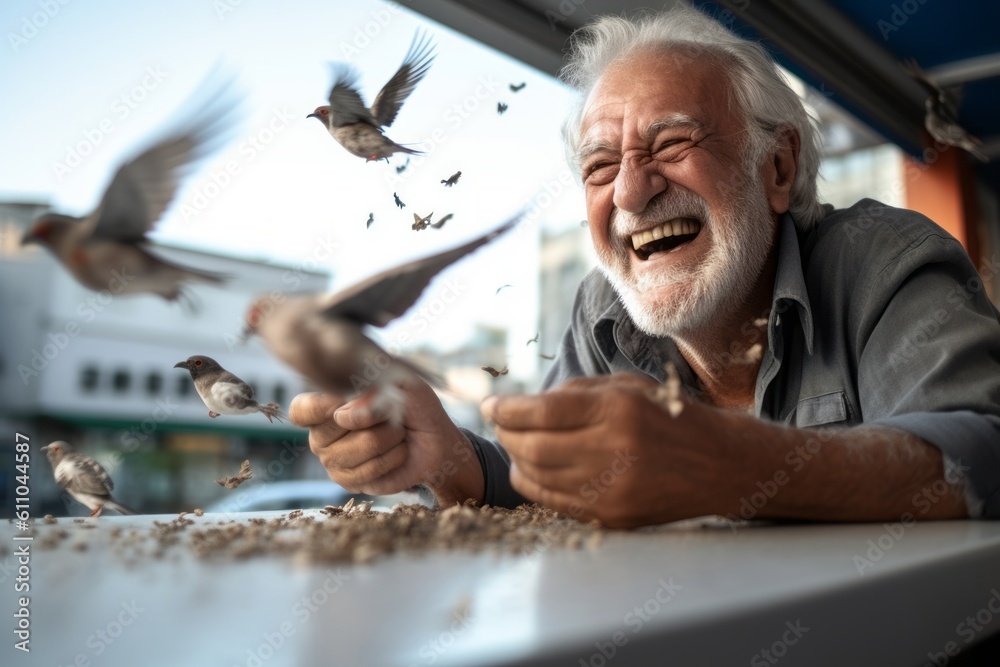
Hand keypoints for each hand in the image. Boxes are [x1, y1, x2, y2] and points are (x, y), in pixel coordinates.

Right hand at [289, 380, 483, 505]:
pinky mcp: (349, 482)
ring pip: (363, 446)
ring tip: (398, 433)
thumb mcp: (401, 383)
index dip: (322, 406)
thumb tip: (343, 417)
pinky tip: (399, 452)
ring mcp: (332, 461)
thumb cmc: (412, 405)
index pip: (301, 410)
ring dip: (393, 437)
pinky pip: (371, 470)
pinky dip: (395, 457)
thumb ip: (372, 390)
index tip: (345, 402)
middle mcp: (321, 435)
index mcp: (324, 406)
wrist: (434, 440)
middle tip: (392, 414)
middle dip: (379, 415)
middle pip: (341, 424)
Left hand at [481, 374, 746, 527]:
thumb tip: (523, 405)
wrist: (720, 465)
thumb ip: (575, 391)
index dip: (506, 409)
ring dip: (516, 459)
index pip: (541, 411)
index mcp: (617, 409)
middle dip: (506, 434)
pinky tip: (528, 471)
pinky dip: (532, 485)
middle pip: (532, 446)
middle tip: (500, 425)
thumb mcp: (628, 386)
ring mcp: (613, 488)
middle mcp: (613, 449)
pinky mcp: (613, 515)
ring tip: (515, 446)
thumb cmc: (669, 417)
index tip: (490, 405)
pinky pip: (555, 502)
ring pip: (538, 476)